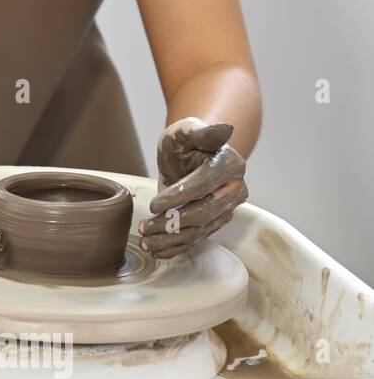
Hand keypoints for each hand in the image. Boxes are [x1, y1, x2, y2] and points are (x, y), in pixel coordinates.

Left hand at [139, 117, 247, 258]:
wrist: (189, 155)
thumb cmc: (186, 141)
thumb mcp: (187, 130)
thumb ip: (202, 132)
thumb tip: (226, 128)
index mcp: (230, 165)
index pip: (204, 186)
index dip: (178, 197)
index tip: (154, 204)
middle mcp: (234, 189)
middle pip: (204, 213)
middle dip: (172, 223)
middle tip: (144, 227)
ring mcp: (226, 208)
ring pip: (199, 231)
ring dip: (171, 239)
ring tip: (146, 241)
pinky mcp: (215, 222)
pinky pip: (196, 239)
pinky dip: (176, 247)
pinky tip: (157, 250)